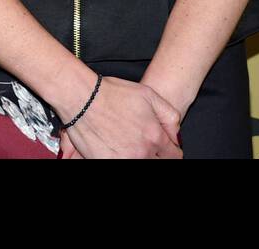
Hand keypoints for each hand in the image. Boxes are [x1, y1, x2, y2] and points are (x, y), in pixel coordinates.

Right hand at [57, 76, 182, 158]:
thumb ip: (169, 116)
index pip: (174, 156)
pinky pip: (120, 164)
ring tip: (129, 145)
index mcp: (155, 137)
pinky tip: (115, 148)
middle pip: (158, 163)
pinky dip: (120, 157)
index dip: (170, 150)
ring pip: (140, 165)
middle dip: (155, 155)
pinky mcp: (106, 162)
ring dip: (138, 157)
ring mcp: (124, 160)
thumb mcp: (148, 95)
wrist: (82, 98)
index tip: (164, 147)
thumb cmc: (112, 93)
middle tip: (143, 144)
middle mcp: (142, 153)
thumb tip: (176, 135)